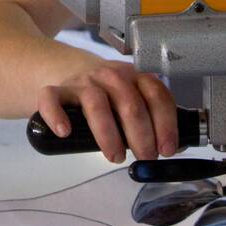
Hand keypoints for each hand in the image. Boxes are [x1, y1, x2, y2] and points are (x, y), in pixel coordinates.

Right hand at [36, 56, 177, 162]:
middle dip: (141, 136)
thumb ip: (150, 117)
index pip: (156, 95)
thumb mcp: (130, 97)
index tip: (167, 148)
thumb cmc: (104, 92)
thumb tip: (172, 147)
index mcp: (133, 77)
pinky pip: (53, 100)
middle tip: (145, 157)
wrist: (64, 68)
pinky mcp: (56, 90)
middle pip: (129, 103)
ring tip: (116, 156)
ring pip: (96, 104)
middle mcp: (109, 76)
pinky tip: (65, 132)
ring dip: (109, 135)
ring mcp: (81, 82)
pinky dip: (58, 116)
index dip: (165, 124)